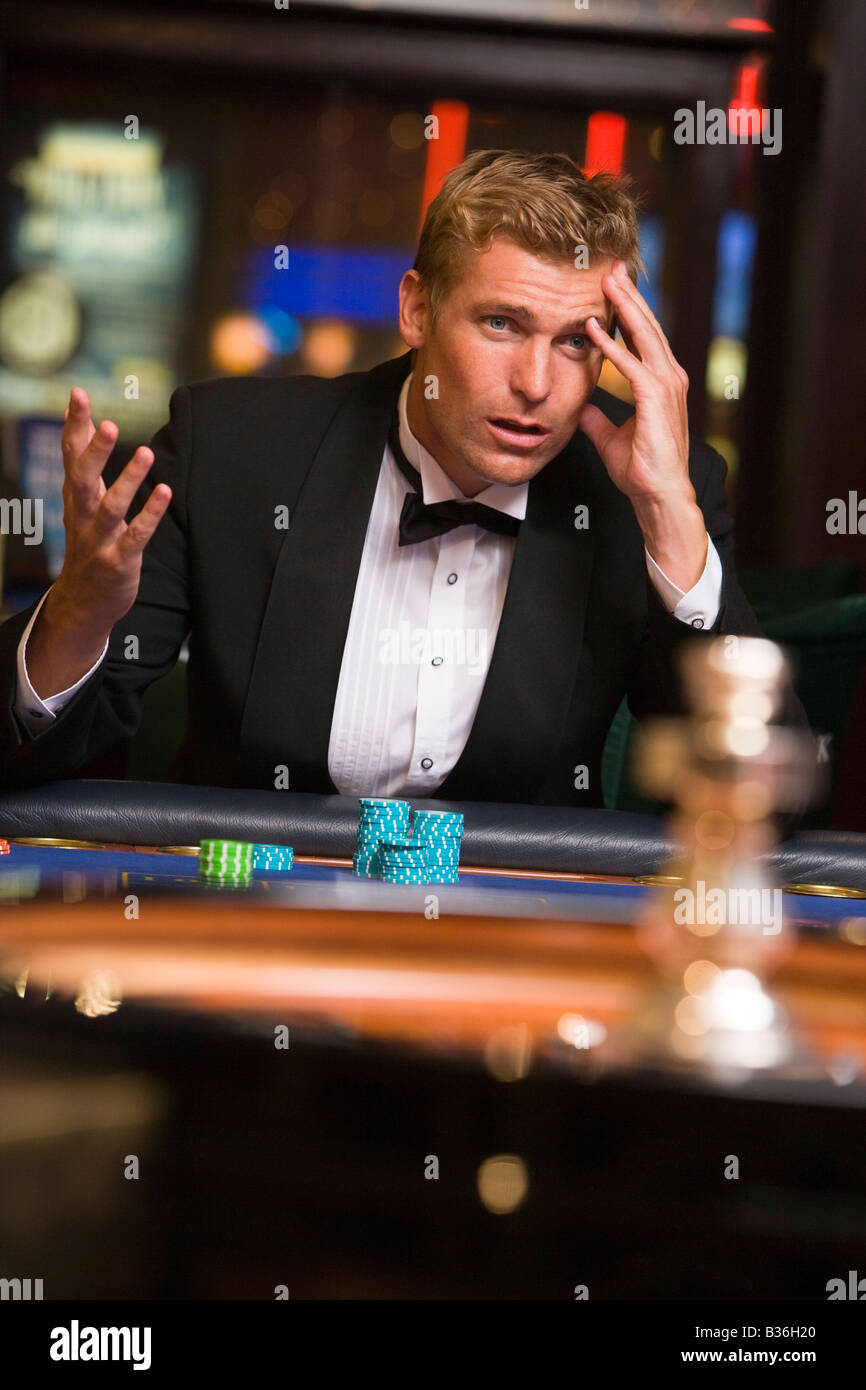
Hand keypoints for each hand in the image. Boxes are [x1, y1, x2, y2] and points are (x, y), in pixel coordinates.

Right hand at [26, 388, 171, 697]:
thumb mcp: (83, 501)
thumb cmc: (89, 541)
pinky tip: (165, 493)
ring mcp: (100, 540)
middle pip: (83, 479)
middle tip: (109, 424)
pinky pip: (136, 537)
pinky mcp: (119, 561)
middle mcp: (83, 515)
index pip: (71, 455)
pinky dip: (150, 516)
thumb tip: (86, 421)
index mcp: (75, 497)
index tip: (78, 394)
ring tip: (146, 453)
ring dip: (128, 481)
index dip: (75, 425)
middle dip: (95, 452)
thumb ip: (85, 462)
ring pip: (111, 508)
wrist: (83, 601)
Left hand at [578, 261, 690, 502]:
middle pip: (647, 326)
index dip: (628, 311)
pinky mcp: (656, 399)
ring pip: (644, 336)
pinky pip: (632, 365)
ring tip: (606, 281)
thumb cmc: (641, 470)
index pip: (643, 337)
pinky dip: (612, 345)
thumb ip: (597, 417)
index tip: (611, 288)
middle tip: (611, 268)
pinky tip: (594, 329)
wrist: (658, 494)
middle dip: (629, 295)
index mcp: (660, 382)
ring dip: (625, 307)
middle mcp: (668, 377)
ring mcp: (666, 385)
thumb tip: (584, 405)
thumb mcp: (610, 437)